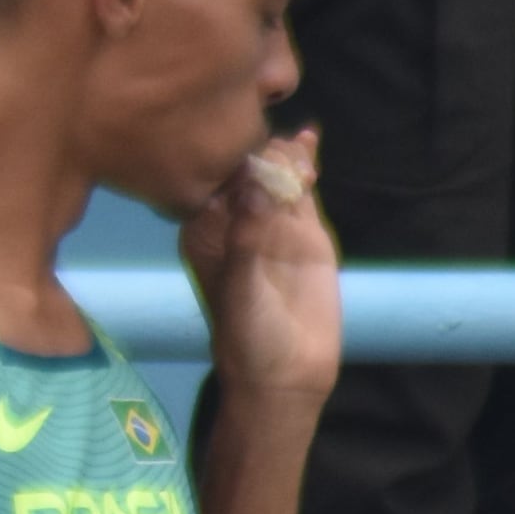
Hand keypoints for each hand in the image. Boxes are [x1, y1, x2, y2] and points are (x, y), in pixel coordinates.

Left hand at [184, 126, 340, 411]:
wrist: (287, 373)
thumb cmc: (248, 336)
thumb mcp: (242, 287)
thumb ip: (247, 237)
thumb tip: (255, 186)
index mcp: (203, 233)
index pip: (212, 183)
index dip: (229, 160)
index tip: (248, 154)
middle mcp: (233, 223)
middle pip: (245, 172)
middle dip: (260, 154)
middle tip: (282, 159)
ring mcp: (270, 224)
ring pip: (274, 175)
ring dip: (285, 156)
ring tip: (298, 158)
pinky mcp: (304, 232)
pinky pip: (302, 191)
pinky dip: (305, 164)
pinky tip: (310, 140)